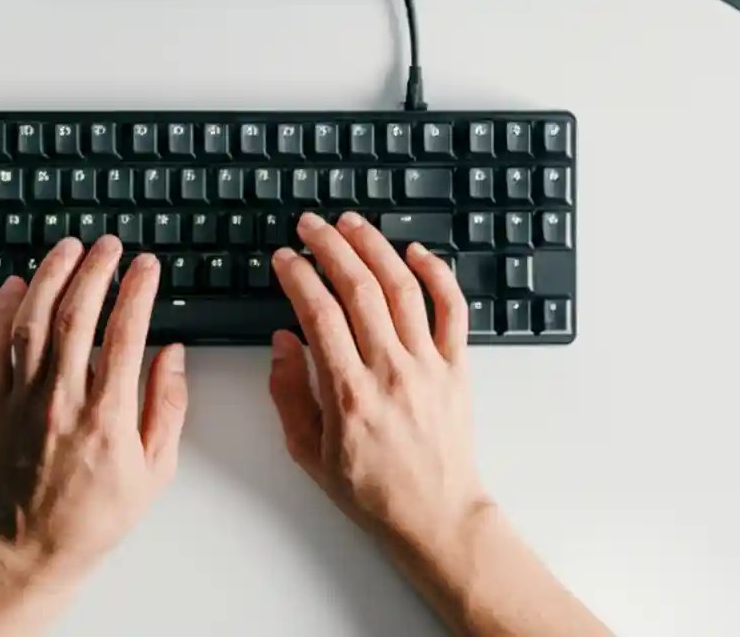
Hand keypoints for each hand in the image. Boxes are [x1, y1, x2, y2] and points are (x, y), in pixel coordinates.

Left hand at [0, 236, 188, 581]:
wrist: (36, 544)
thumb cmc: (97, 513)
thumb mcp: (156, 469)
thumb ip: (168, 407)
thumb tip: (174, 356)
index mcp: (107, 415)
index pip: (126, 334)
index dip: (138, 291)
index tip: (148, 266)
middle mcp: (62, 399)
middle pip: (76, 315)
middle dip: (95, 270)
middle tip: (110, 245)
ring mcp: (23, 398)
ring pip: (33, 321)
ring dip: (50, 276)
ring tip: (68, 247)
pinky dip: (0, 310)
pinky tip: (14, 285)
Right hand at [268, 211, 488, 558]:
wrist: (435, 515)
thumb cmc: (371, 490)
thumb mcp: (308, 452)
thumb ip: (290, 393)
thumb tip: (283, 343)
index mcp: (350, 394)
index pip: (319, 314)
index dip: (298, 276)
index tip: (283, 258)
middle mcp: (391, 371)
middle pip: (359, 289)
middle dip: (329, 247)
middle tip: (310, 225)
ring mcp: (429, 365)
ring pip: (402, 288)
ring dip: (374, 247)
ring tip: (351, 224)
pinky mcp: (457, 366)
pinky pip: (452, 309)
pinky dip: (437, 274)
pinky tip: (415, 252)